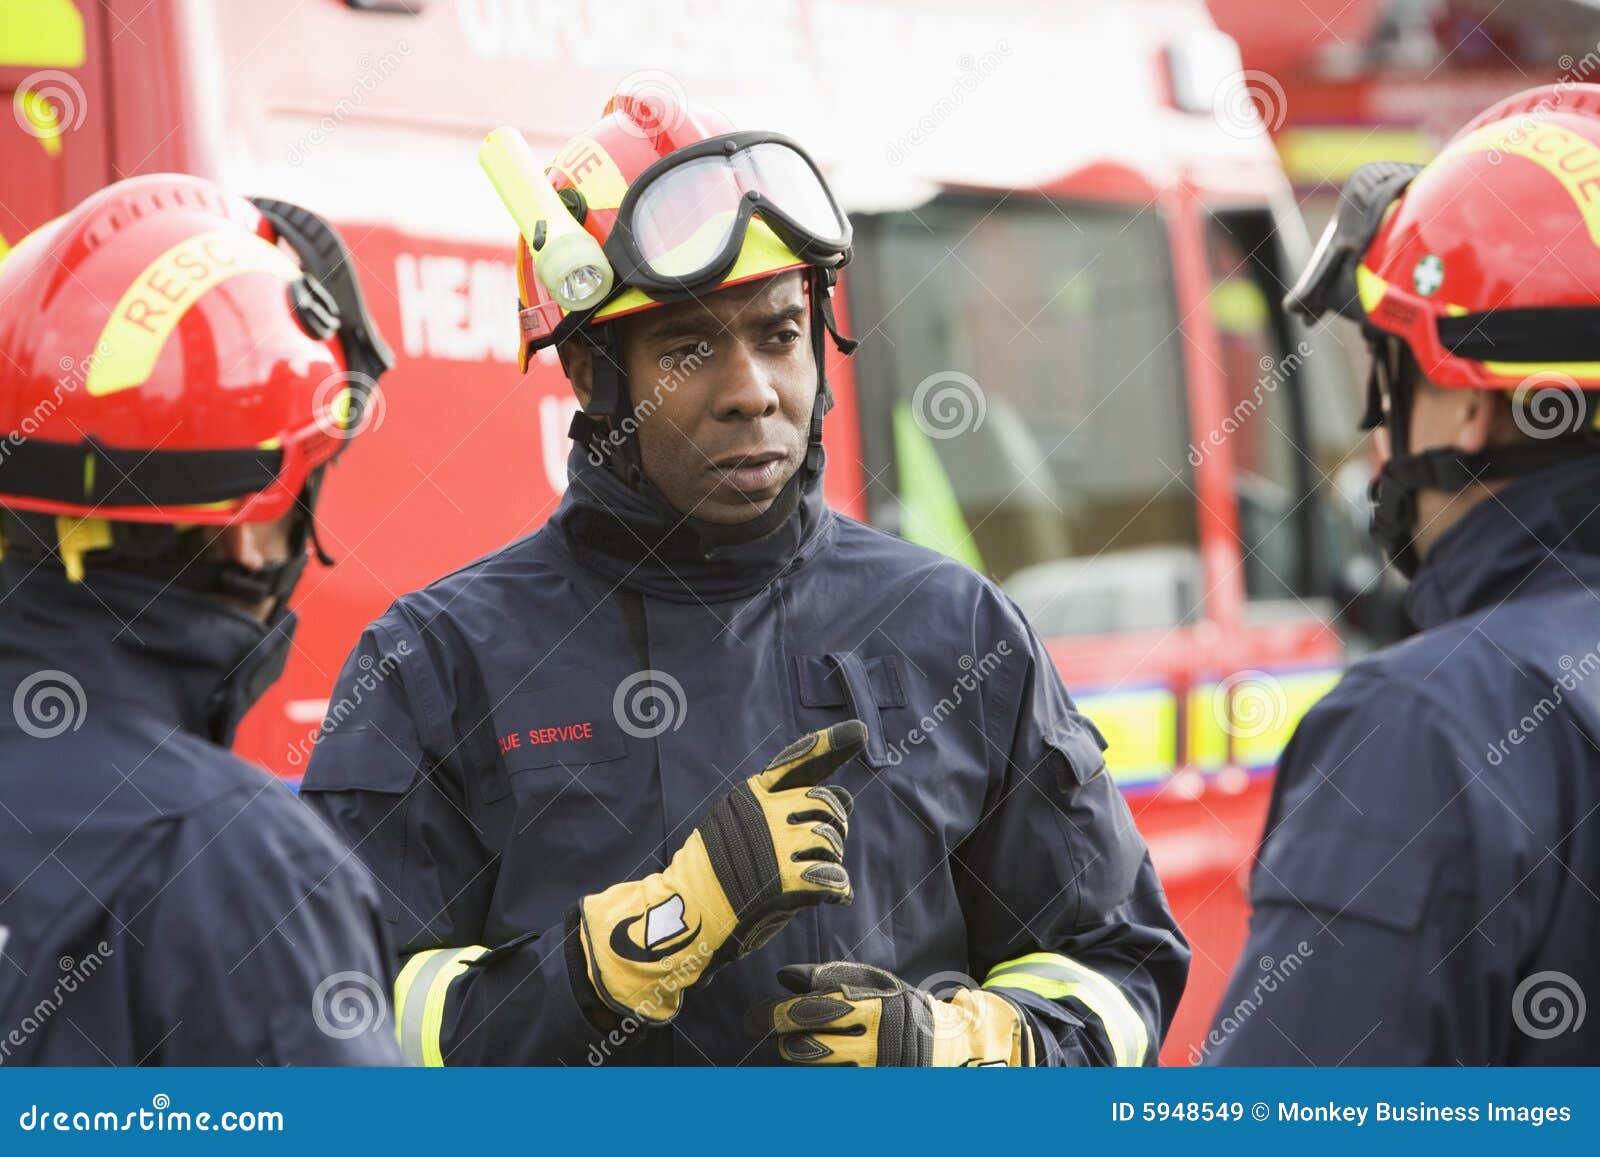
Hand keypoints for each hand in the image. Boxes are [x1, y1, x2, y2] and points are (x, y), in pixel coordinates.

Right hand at [574, 720, 864, 1024]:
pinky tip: (835, 897)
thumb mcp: (746, 830)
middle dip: (834, 826)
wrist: (684, 916)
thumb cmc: (717, 873)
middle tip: (824, 848)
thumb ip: (792, 810)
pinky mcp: (782, 884)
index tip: (860, 732)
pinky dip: (838, 890)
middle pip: (825, 805)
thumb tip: (848, 796)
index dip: (830, 746)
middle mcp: (762, 814)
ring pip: (830, 843)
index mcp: (750, 795)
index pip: (796, 763)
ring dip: (831, 861)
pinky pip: (832, 880)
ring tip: (814, 874)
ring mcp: (773, 847)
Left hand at [749, 961, 1036, 1065]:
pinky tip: (808, 1074)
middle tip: (773, 1036)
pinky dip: (816, 1081)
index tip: (758, 1017)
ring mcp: (876, 1070)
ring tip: (790, 1052)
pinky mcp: (876, 1086)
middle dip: (784, 1041)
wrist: (956, 1050)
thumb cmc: (908, 1010)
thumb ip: (834, 976)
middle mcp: (874, 1042)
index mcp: (875, 1008)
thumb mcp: (879, 985)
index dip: (781, 1014)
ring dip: (796, 1062)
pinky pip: (835, 1087)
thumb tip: (787, 977)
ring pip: (818, 1071)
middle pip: (812, 1046)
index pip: (817, 1009)